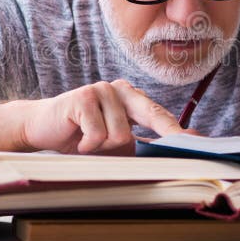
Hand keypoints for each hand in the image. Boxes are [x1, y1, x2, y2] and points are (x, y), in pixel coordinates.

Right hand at [10, 80, 185, 153]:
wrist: (41, 129)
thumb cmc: (81, 137)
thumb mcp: (114, 144)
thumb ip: (140, 144)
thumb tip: (174, 151)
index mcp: (131, 98)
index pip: (160, 115)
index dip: (178, 131)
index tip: (198, 143)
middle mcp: (120, 89)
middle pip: (152, 114)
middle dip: (168, 135)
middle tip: (181, 148)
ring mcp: (101, 90)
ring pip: (121, 134)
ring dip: (104, 148)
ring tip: (89, 144)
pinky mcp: (83, 97)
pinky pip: (98, 133)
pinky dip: (88, 146)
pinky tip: (77, 141)